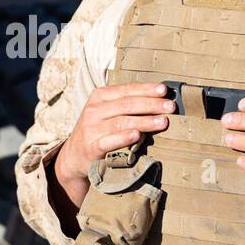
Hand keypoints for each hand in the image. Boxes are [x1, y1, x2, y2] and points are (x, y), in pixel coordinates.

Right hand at [52, 82, 174, 187]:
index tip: (164, 90)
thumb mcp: (107, 111)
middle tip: (170, 107)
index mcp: (99, 96)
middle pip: (127, 105)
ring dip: (144, 121)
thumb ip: (126, 104)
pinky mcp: (91, 147)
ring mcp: (91, 128)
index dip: (146, 89)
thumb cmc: (98, 130)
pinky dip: (124, 138)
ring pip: (121, 122)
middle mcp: (94, 110)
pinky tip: (137, 136)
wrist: (74, 155)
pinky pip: (109, 141)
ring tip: (162, 122)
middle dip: (151, 104)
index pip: (126, 90)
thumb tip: (160, 98)